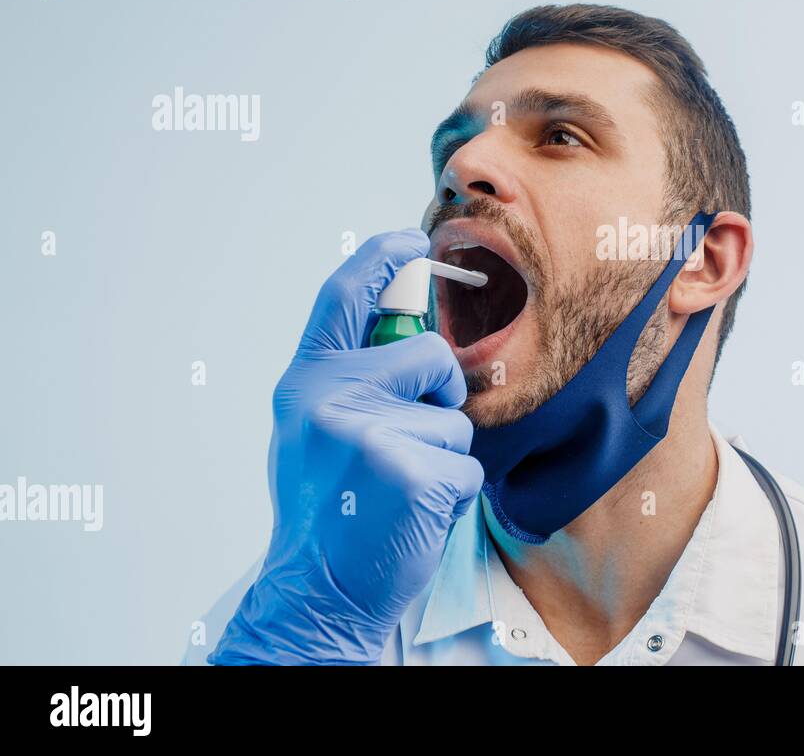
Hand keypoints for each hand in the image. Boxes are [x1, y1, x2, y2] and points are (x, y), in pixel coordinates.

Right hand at [210, 230, 482, 664]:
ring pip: (457, 418)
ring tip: (400, 491)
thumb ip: (351, 384)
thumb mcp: (315, 433)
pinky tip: (413, 515)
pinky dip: (453, 494)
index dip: (381, 259)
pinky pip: (467, 464)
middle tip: (411, 441)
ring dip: (445, 456)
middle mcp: (332, 398)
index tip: (411, 238)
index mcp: (308, 383)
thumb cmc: (325, 512)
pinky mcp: (410, 472)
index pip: (344, 298)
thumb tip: (405, 336)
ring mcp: (370, 434)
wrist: (317, 594)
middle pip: (433, 356)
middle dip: (442, 394)